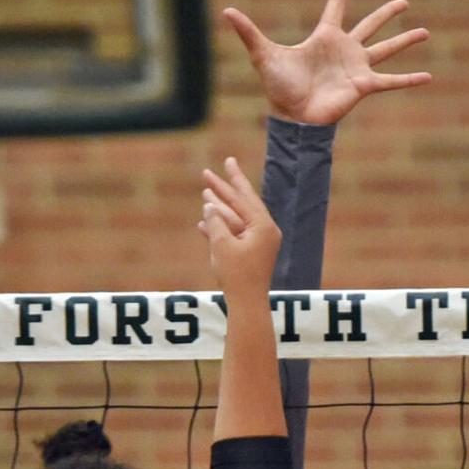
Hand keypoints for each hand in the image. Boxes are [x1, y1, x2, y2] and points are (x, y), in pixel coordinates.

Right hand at [199, 158, 281, 298]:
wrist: (247, 304)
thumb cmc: (237, 276)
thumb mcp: (222, 246)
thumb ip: (216, 222)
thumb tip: (209, 206)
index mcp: (263, 226)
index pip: (244, 198)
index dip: (229, 182)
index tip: (222, 164)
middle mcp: (264, 231)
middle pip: (242, 204)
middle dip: (226, 189)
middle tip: (216, 168)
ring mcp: (258, 243)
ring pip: (236, 220)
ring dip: (219, 210)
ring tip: (205, 195)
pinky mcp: (250, 254)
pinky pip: (234, 235)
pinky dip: (220, 229)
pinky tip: (204, 223)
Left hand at [224, 0, 429, 124]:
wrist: (292, 119)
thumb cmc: (278, 88)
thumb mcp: (264, 55)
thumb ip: (248, 32)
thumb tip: (226, 10)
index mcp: (324, 37)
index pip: (336, 6)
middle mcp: (344, 50)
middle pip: (369, 25)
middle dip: (386, 14)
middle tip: (403, 2)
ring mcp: (356, 67)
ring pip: (385, 49)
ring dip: (405, 40)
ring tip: (425, 31)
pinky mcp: (363, 85)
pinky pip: (391, 81)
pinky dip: (409, 80)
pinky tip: (429, 77)